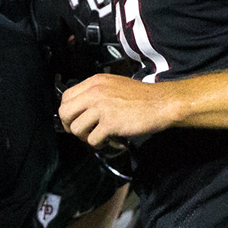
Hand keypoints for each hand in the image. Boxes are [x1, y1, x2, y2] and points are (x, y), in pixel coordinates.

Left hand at [58, 74, 178, 147]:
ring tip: (101, 137)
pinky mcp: (110, 123)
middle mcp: (95, 92)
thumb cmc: (142, 97)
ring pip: (76, 129)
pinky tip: (113, 141)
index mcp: (95, 82)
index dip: (68, 112)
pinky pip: (93, 140)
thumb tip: (79, 111)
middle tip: (84, 132)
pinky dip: (102, 145)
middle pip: (64, 113)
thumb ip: (95, 94)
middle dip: (70, 126)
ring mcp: (101, 107)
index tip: (75, 120)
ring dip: (87, 137)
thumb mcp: (114, 85)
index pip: (65, 97)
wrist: (163, 103)